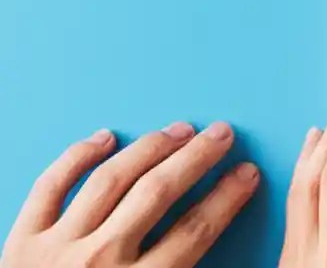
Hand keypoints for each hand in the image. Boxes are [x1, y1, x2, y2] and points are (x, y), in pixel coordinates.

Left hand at [1, 122, 258, 267]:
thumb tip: (211, 249)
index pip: (196, 230)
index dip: (227, 197)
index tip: (247, 173)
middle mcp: (101, 262)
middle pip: (160, 192)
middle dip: (198, 157)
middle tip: (221, 134)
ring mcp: (58, 247)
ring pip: (112, 178)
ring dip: (151, 148)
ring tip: (178, 131)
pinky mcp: (21, 241)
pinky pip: (51, 185)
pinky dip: (77, 156)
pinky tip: (105, 137)